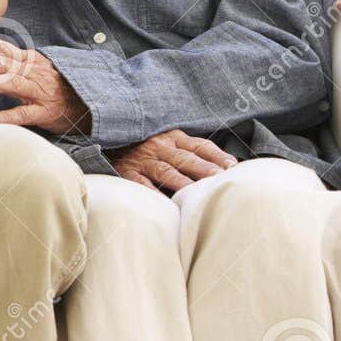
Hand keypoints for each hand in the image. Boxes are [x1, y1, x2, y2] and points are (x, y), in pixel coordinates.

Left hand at [0, 36, 90, 134]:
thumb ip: (14, 62)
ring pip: (11, 83)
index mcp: (29, 61)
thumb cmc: (56, 86)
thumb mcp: (36, 68)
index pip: (1, 49)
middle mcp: (33, 72)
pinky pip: (23, 114)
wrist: (89, 103)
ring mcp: (39, 92)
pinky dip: (5, 116)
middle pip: (1, 64)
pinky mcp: (45, 112)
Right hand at [108, 129, 236, 191]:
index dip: (217, 156)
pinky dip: (153, 193)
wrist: (106, 137)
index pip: (200, 146)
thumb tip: (225, 166)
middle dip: (205, 169)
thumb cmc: (143, 143)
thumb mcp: (166, 138)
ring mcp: (143, 159)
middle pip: (186, 159)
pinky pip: (142, 184)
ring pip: (167, 171)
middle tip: (220, 179)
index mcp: (172, 137)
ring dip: (184, 182)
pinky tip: (165, 203)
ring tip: (198, 192)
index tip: (233, 166)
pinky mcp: (127, 171)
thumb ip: (187, 148)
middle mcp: (159, 146)